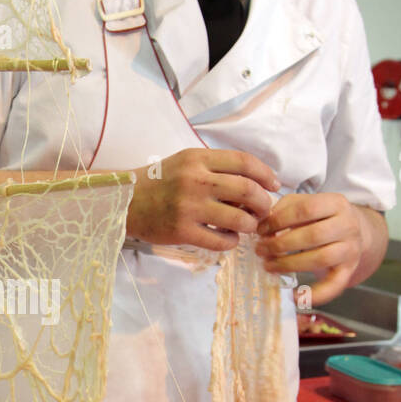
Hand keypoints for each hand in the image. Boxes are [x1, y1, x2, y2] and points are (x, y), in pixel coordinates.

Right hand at [127, 148, 279, 249]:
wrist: (127, 202)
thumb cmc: (160, 182)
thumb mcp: (187, 162)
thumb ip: (217, 168)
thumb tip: (255, 183)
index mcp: (198, 159)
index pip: (244, 163)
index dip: (266, 174)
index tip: (274, 185)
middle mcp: (196, 181)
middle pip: (248, 191)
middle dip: (263, 203)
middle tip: (263, 210)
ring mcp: (189, 207)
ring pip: (239, 219)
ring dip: (249, 225)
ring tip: (246, 226)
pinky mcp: (183, 231)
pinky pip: (221, 241)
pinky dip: (231, 242)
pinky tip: (227, 238)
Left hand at [255, 192, 367, 304]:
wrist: (354, 231)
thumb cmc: (320, 217)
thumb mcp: (305, 204)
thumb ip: (283, 209)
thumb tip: (263, 227)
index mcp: (336, 203)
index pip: (305, 209)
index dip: (279, 220)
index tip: (260, 230)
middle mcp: (348, 225)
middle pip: (312, 235)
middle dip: (281, 245)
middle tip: (260, 250)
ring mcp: (351, 248)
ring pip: (320, 259)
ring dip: (290, 265)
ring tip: (269, 266)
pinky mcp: (350, 269)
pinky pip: (334, 285)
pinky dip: (315, 294)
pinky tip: (295, 297)